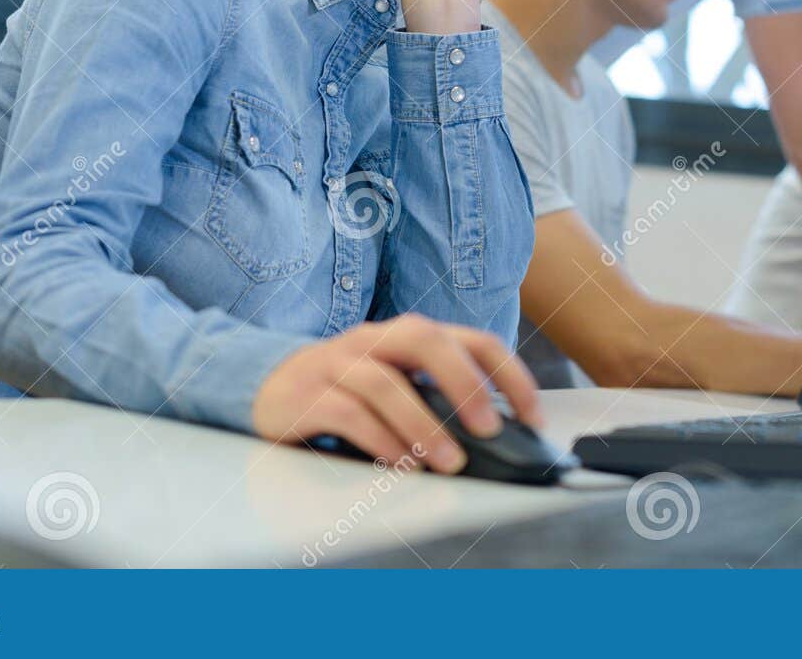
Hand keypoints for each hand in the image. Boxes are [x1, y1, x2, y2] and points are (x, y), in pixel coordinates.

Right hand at [250, 314, 541, 472]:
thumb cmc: (349, 392)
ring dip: (423, 426)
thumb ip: (439, 399)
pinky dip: (380, 441)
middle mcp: (375, 340)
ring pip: (385, 383)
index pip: (472, 339)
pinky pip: (348, 413)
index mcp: (408, 336)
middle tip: (490, 429)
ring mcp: (337, 363)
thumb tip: (498, 439)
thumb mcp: (399, 386)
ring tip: (449, 463)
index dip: (509, 374)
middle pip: (425, 339)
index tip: (533, 417)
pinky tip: (400, 464)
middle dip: (464, 383)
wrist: (269, 388)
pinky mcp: (307, 395)